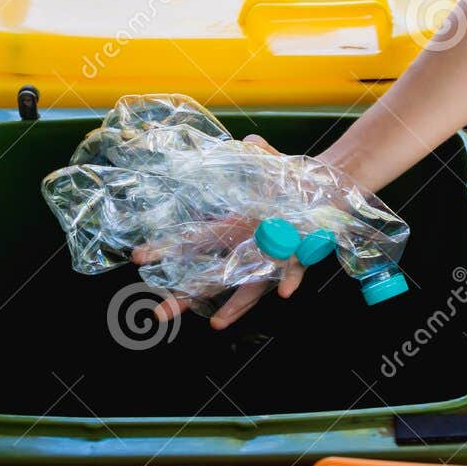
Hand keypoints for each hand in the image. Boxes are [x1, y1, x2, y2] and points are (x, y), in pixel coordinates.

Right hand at [132, 135, 307, 328]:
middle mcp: (245, 249)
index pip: (192, 242)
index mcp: (230, 226)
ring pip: (246, 289)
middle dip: (184, 295)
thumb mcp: (268, 164)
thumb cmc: (290, 183)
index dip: (166, 250)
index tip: (140, 259)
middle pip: (209, 277)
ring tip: (215, 325)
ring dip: (234, 307)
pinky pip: (291, 273)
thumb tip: (248, 141)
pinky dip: (287, 281)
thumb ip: (257, 153)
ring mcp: (269, 259)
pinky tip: (283, 293)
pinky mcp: (297, 260)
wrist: (326, 191)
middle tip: (159, 314)